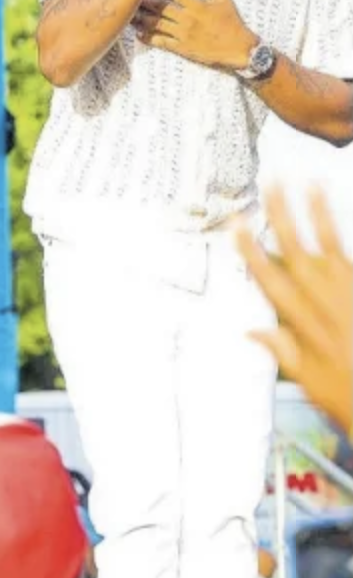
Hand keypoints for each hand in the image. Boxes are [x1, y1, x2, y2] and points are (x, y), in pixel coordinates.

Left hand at [132, 0, 256, 69]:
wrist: (238, 47)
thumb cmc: (233, 22)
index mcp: (197, 4)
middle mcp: (187, 18)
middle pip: (160, 8)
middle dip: (145, 2)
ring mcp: (183, 34)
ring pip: (156, 24)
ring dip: (142, 18)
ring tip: (131, 14)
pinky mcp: (181, 48)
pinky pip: (161, 42)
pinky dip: (148, 38)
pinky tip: (139, 34)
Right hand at [234, 185, 352, 434]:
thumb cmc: (349, 395)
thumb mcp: (309, 381)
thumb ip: (283, 351)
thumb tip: (251, 332)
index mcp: (304, 323)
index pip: (271, 279)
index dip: (252, 251)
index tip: (237, 225)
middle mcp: (327, 300)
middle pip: (299, 250)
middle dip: (282, 215)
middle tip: (271, 184)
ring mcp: (351, 292)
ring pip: (330, 244)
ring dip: (318, 212)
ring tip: (309, 182)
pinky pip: (352, 255)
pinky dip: (342, 233)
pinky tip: (336, 213)